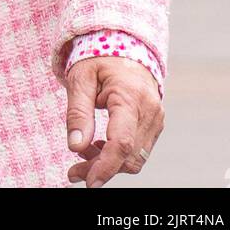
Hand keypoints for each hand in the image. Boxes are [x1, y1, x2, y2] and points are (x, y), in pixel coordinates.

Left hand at [65, 56, 163, 186]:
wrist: (125, 46)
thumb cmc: (99, 59)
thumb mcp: (80, 78)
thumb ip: (78, 112)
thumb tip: (75, 147)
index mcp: (130, 96)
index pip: (121, 142)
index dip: (105, 166)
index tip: (89, 182)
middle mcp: (150, 110)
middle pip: (128, 155)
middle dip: (100, 168)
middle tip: (73, 171)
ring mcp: (156, 118)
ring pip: (135, 158)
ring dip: (109, 164)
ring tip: (84, 154)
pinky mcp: (155, 124)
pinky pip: (139, 150)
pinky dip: (118, 155)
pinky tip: (98, 146)